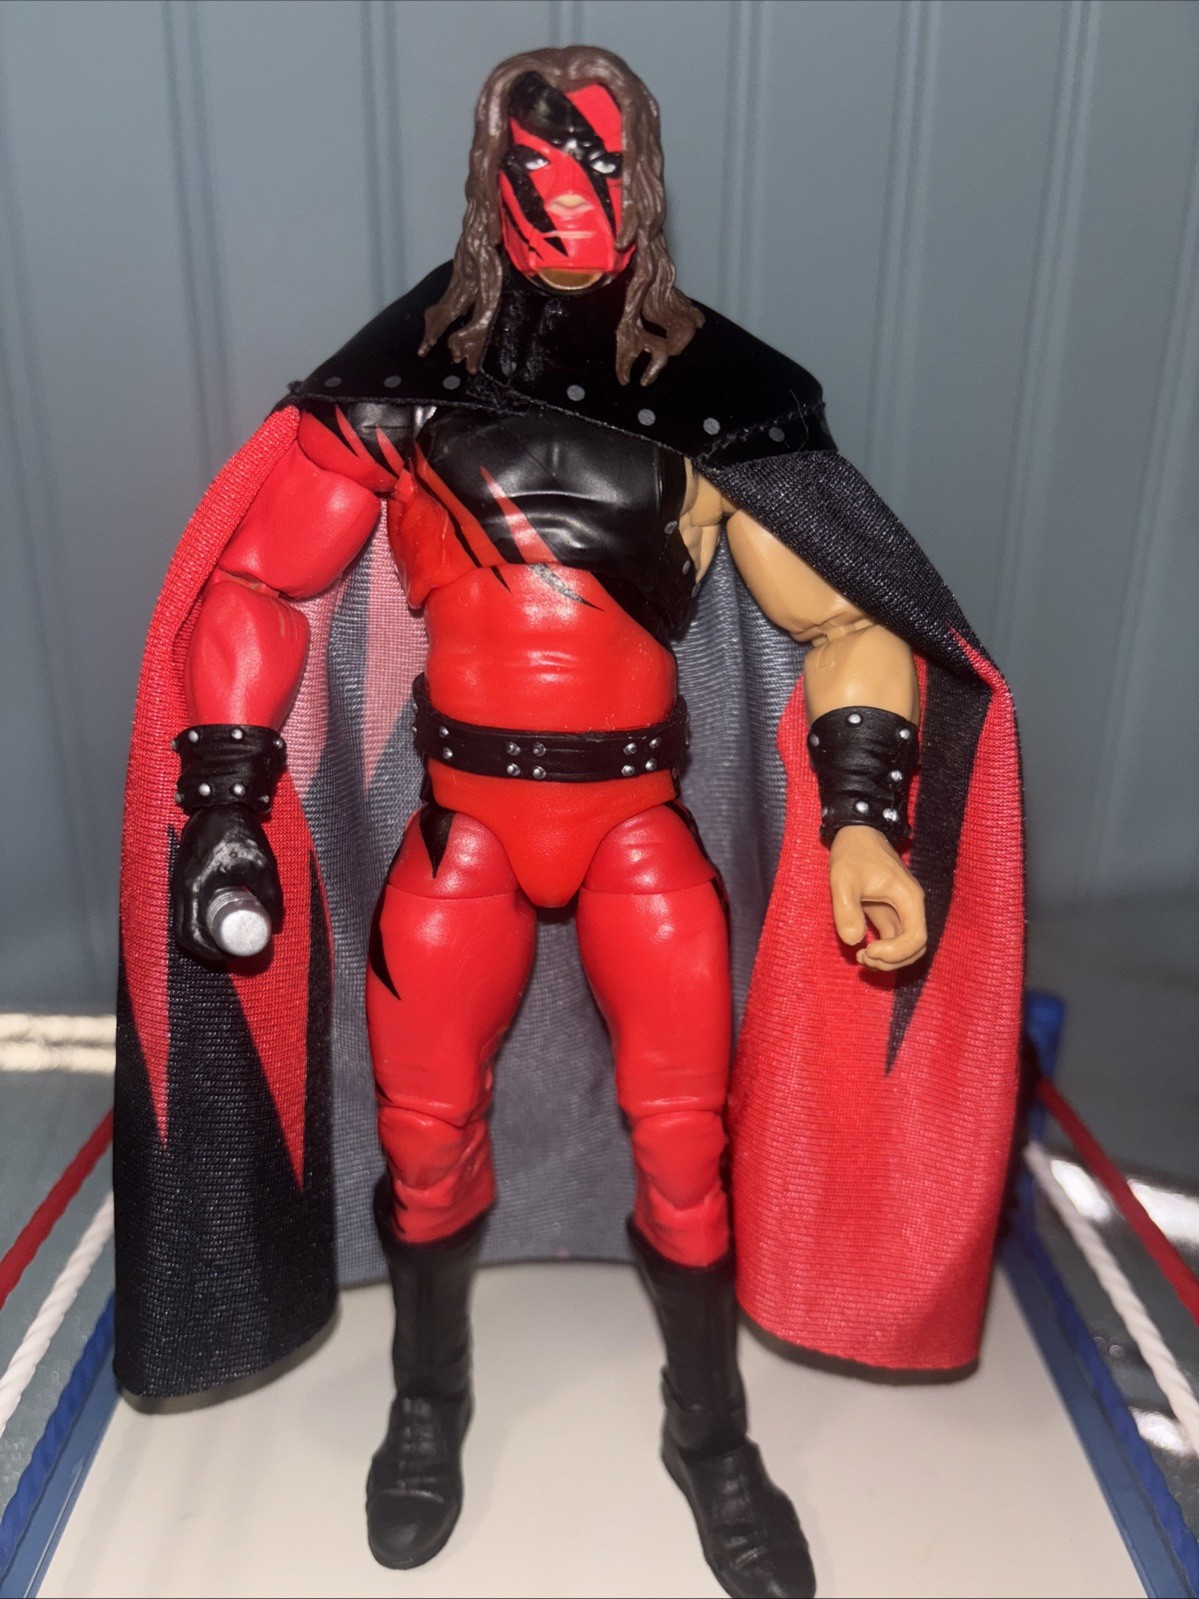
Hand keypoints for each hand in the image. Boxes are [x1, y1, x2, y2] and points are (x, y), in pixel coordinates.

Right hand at [171, 806, 282, 961]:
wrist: (220, 804)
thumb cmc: (238, 833)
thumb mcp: (261, 865)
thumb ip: (271, 895)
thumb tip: (275, 921)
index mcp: (192, 889)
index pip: (190, 933)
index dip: (207, 951)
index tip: (226, 955)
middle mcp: (179, 888)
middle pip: (183, 931)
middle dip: (203, 947)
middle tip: (227, 951)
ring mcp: (178, 881)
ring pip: (182, 919)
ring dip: (200, 933)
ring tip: (226, 937)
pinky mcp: (183, 875)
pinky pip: (184, 906)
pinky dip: (197, 919)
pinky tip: (217, 919)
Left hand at [828, 826, 925, 970]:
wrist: (856, 832)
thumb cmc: (852, 852)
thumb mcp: (842, 879)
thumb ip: (846, 909)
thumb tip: (853, 941)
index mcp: (908, 898)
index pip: (917, 938)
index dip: (895, 953)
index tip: (868, 950)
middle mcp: (911, 906)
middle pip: (916, 947)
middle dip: (892, 960)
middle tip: (863, 956)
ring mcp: (902, 909)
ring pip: (907, 946)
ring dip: (888, 959)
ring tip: (861, 955)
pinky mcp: (890, 911)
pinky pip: (895, 938)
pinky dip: (883, 950)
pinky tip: (861, 948)